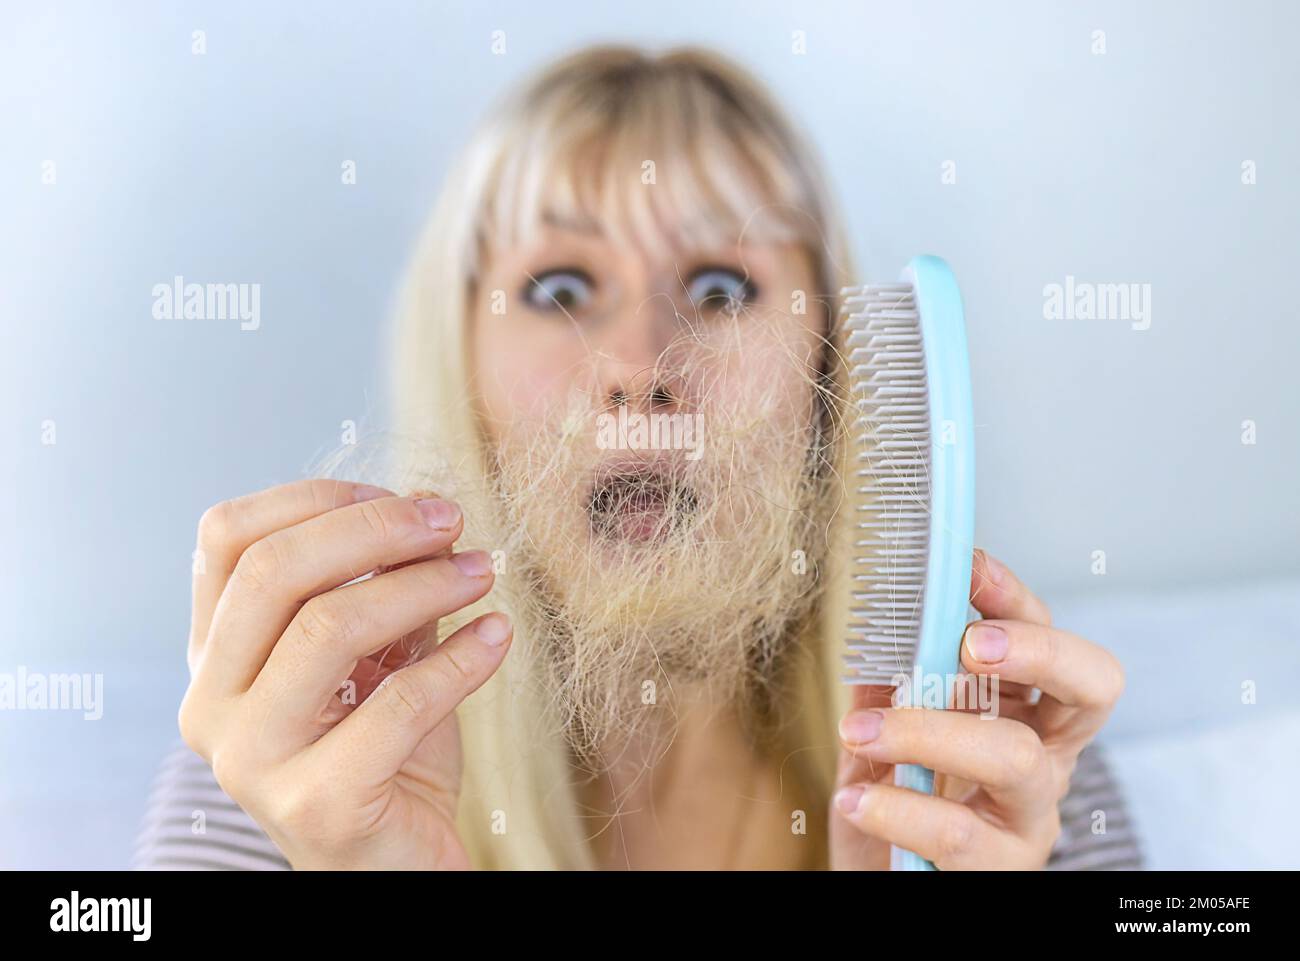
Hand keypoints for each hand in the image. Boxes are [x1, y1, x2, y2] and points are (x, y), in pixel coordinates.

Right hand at [178, 479, 511, 869]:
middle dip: (376, 531)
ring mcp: (254, 760)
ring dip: (424, 585)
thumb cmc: (384, 749)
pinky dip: (462, 657)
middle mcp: (213, 705)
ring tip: (482, 571)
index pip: (226, 538)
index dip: (315, 500)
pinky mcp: (318, 804)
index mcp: (214, 656)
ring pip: (330, 628)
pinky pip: (399, 703)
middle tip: (451, 522)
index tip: (396, 497)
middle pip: (275, 573)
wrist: (396, 861)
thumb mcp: (375, 655)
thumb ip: (381, 588)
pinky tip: (498, 634)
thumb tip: (424, 512)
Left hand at [828, 549, 1124, 868]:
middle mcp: (1044, 761)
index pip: (1049, 640)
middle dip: (1036, 650)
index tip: (969, 566)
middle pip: (1090, 690)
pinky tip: (855, 796)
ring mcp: (1028, 819)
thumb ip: (890, 679)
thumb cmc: (891, 799)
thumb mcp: (884, 728)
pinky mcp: (998, 871)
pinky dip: (897, 806)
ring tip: (858, 731)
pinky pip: (958, 832)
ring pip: (1015, 757)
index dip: (1017, 599)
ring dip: (930, 731)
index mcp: (1023, 713)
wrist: (878, 879)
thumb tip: (884, 616)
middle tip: (968, 645)